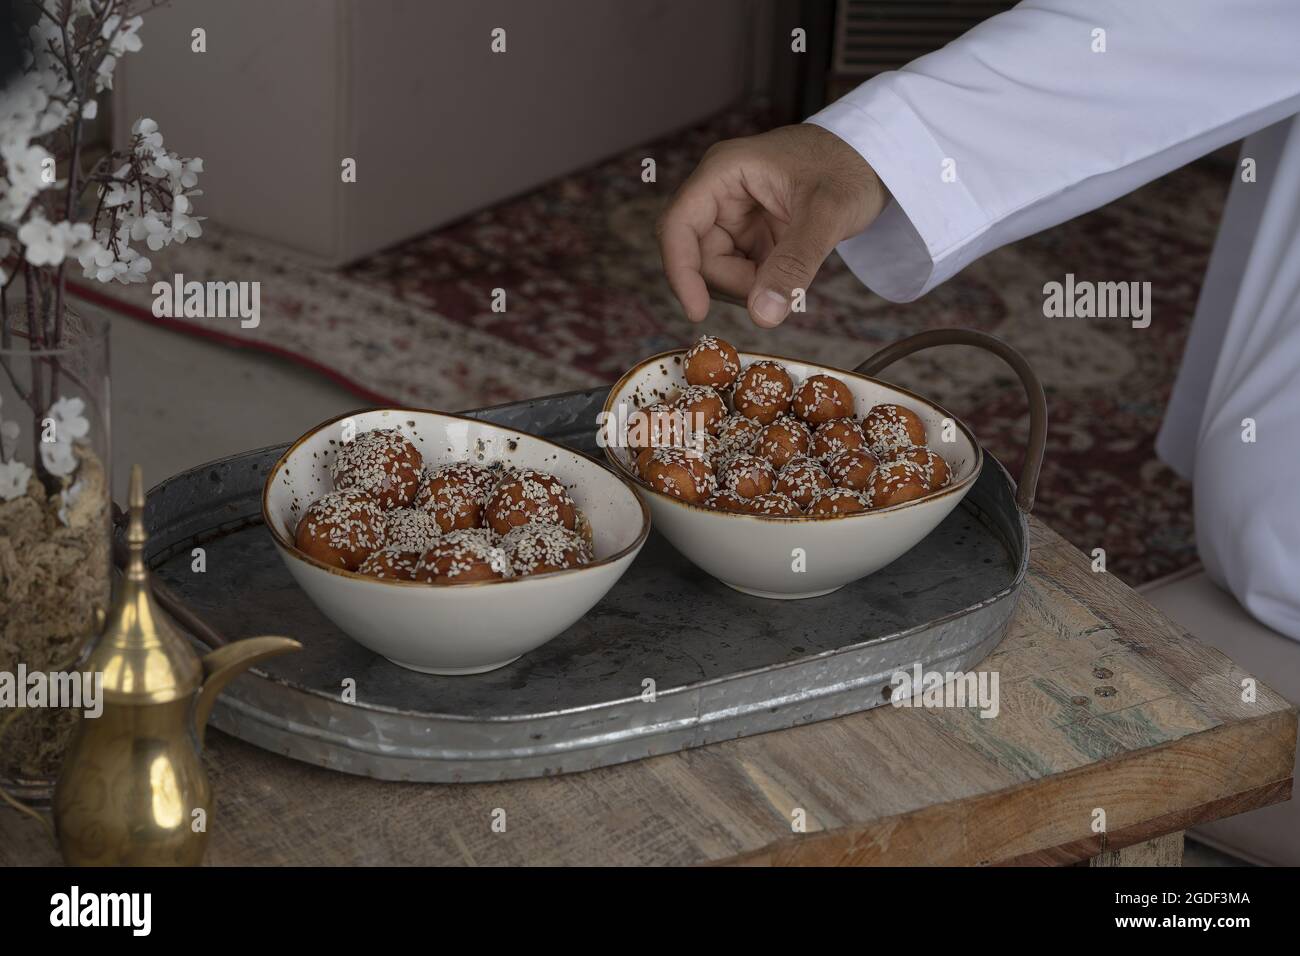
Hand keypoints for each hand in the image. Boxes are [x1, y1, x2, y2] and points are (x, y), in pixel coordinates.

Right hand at [657, 124, 887, 327]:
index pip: (678, 227)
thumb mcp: (827, 216)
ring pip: (720, 270)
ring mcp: (735, 215)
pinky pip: (743, 272)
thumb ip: (794, 265)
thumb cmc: (852, 168)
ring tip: (795, 268)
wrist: (877, 160)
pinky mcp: (751, 234)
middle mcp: (720, 193)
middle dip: (736, 282)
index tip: (698, 312)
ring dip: (752, 285)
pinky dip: (764, 283)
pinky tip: (792, 270)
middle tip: (781, 286)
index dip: (681, 272)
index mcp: (724, 173)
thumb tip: (763, 315)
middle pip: (700, 257)